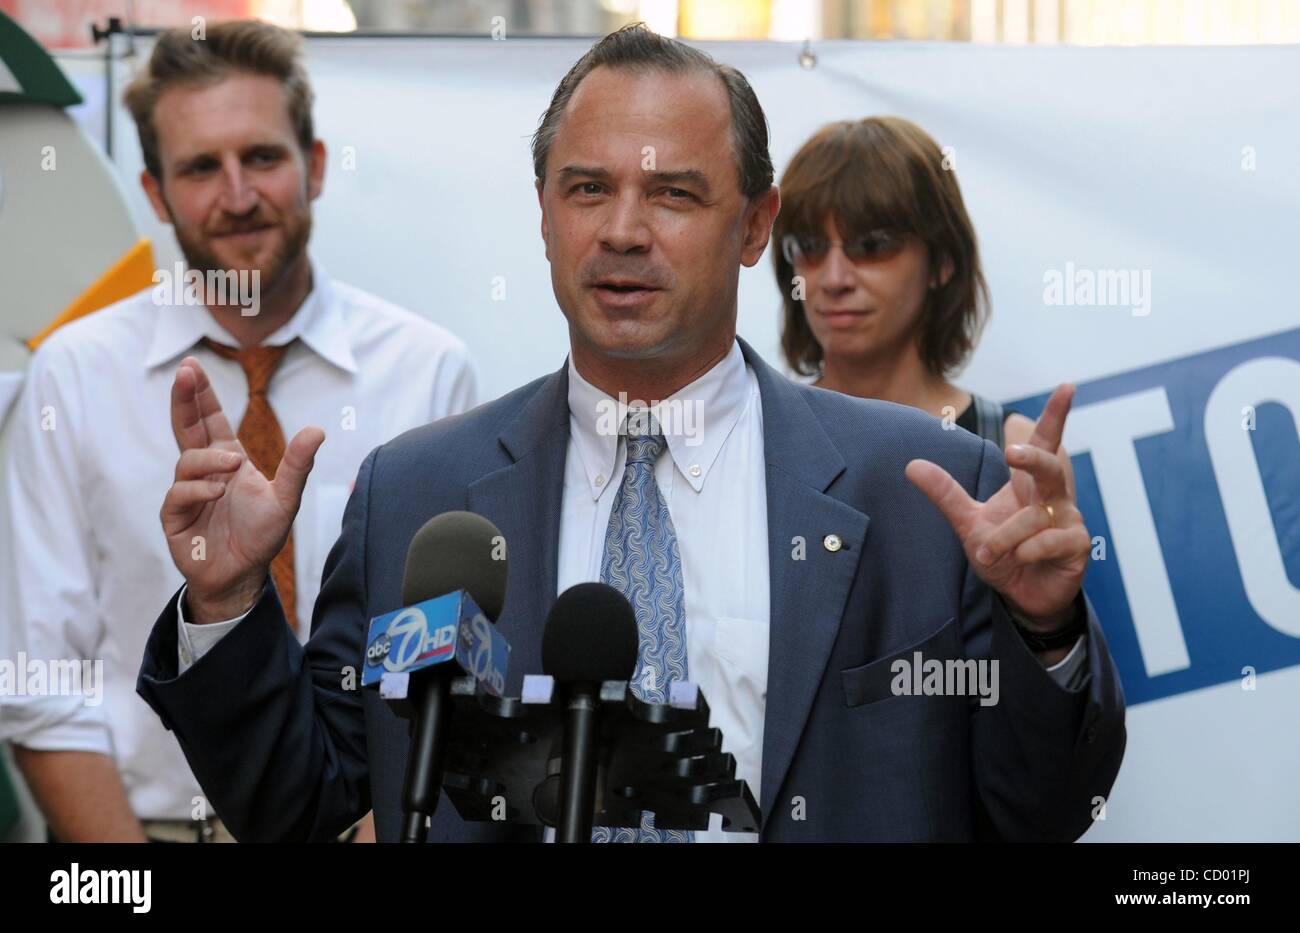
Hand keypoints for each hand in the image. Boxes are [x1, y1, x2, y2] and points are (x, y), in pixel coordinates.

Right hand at [159, 356, 323, 622]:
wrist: (243, 576)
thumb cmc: (261, 535)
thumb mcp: (286, 498)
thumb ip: (298, 465)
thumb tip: (317, 430)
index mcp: (226, 459)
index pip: (209, 419)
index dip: (200, 394)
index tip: (191, 367)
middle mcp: (204, 471)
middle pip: (186, 428)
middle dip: (184, 400)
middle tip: (184, 373)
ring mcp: (186, 492)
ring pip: (186, 461)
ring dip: (209, 460)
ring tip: (233, 467)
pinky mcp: (175, 518)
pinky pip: (178, 494)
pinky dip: (197, 490)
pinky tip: (217, 492)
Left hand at [905, 384, 1088, 625]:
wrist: (1022, 596)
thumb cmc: (1002, 553)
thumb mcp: (967, 523)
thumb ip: (945, 494)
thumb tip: (911, 465)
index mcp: (1029, 484)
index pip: (1044, 442)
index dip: (1055, 415)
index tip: (1067, 386)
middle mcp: (1052, 497)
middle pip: (1049, 465)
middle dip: (1031, 457)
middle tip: (1010, 452)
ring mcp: (1069, 520)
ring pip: (1035, 517)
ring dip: (1006, 537)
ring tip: (989, 553)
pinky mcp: (1078, 545)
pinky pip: (1050, 541)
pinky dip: (1026, 551)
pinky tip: (1020, 560)